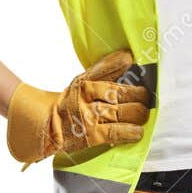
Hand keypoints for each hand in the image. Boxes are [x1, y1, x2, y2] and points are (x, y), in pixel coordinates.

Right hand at [7, 48, 150, 166]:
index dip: (132, 80)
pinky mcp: (90, 136)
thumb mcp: (83, 81)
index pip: (112, 75)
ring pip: (121, 112)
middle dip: (139, 98)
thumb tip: (127, 57)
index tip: (146, 80)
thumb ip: (105, 69)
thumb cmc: (69, 102)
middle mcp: (86, 98)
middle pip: (121, 95)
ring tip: (143, 115)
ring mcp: (88, 117)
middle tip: (146, 101)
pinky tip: (138, 132)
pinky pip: (115, 132)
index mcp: (85, 83)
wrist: (45, 127)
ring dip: (138, 114)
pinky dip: (130, 132)